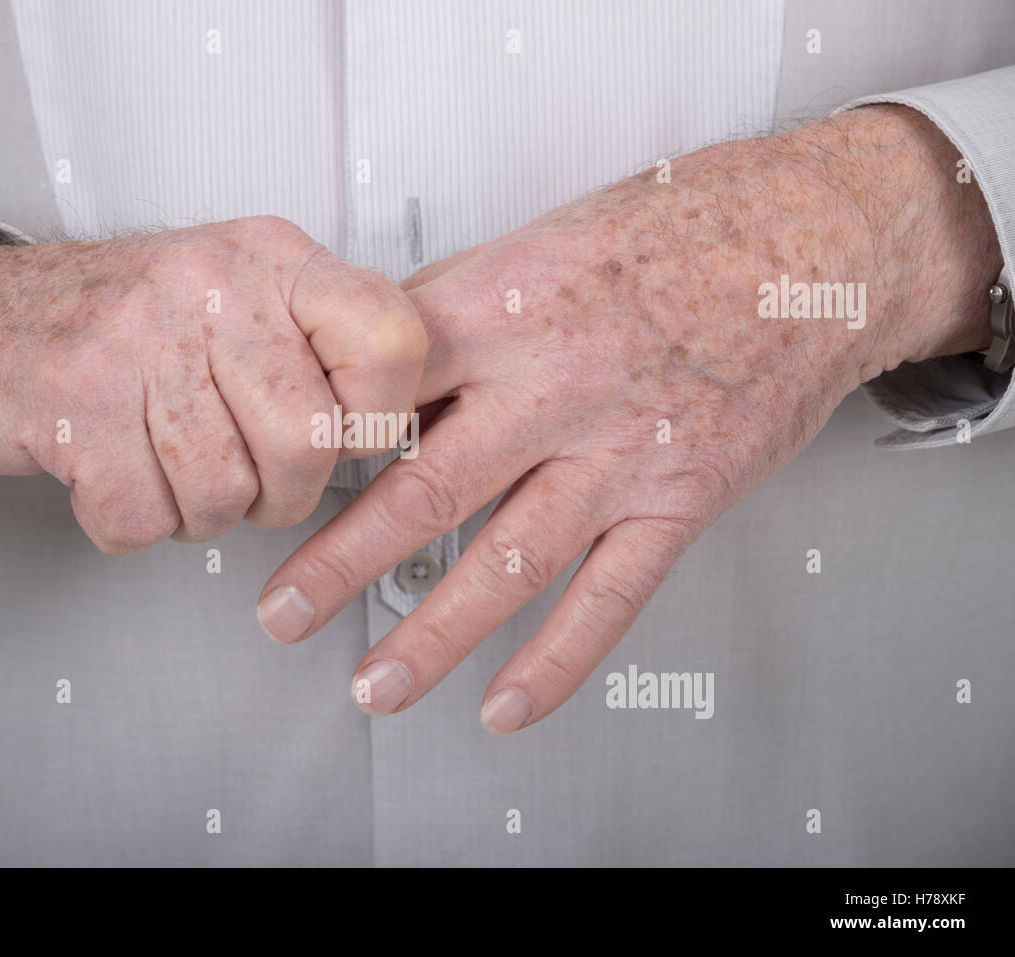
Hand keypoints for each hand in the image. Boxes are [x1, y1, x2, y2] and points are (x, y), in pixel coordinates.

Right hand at [0, 216, 426, 551]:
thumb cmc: (118, 323)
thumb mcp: (235, 297)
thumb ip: (318, 347)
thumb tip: (393, 432)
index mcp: (271, 257)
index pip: (393, 339)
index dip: (379, 417)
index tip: (343, 434)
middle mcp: (210, 284)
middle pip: (310, 443)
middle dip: (280, 493)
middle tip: (243, 476)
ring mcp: (137, 338)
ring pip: (225, 493)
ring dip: (197, 511)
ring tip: (165, 466)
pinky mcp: (72, 400)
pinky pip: (143, 518)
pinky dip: (129, 523)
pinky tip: (112, 475)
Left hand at [259, 106, 1000, 730]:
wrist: (813, 242)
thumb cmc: (676, 229)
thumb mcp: (544, 239)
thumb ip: (455, 311)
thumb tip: (373, 372)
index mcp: (505, 307)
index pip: (383, 393)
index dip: (320, 451)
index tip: (273, 489)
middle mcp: (555, 385)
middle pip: (425, 491)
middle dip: (340, 562)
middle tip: (282, 614)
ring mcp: (620, 452)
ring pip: (507, 562)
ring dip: (433, 635)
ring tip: (376, 686)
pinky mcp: (681, 499)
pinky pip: (609, 598)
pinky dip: (554, 663)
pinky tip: (505, 704)